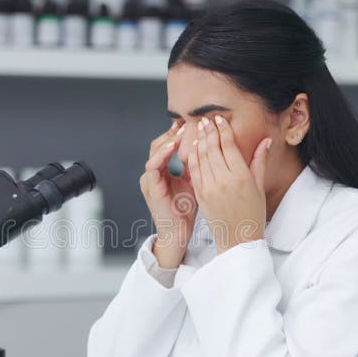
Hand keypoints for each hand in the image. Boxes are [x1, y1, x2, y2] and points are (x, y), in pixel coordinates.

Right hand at [140, 122, 197, 268]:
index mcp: (161, 172)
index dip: (177, 134)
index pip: (166, 146)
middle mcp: (153, 174)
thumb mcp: (194, 183)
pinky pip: (153, 165)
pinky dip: (162, 154)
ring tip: (180, 131)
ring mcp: (149, 180)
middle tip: (185, 123)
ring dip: (167, 140)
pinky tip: (173, 146)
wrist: (178, 233)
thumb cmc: (185, 211)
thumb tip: (208, 148)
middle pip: (158, 144)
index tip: (191, 124)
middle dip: (171, 133)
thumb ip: (196, 166)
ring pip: (154, 151)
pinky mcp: (150, 187)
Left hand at [188, 116, 269, 253]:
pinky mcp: (200, 195)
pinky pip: (194, 171)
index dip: (223, 130)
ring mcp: (210, 188)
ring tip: (199, 128)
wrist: (238, 238)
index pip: (229, 146)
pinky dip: (193, 157)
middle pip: (213, 149)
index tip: (220, 119)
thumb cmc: (252, 214)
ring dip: (199, 141)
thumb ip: (259, 161)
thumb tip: (266, 141)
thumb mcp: (259, 187)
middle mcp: (224, 181)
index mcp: (241, 177)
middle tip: (206, 119)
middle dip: (209, 131)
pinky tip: (194, 148)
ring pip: (201, 158)